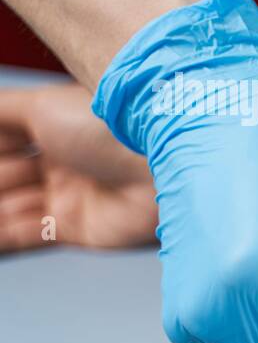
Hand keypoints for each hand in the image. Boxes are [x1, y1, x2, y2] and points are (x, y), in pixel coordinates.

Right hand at [0, 83, 155, 250]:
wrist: (158, 162)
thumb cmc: (106, 126)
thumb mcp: (40, 106)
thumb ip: (1, 113)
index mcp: (56, 128)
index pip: (5, 143)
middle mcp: (63, 163)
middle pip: (5, 177)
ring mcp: (69, 197)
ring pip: (8, 208)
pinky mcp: (76, 229)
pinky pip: (23, 236)